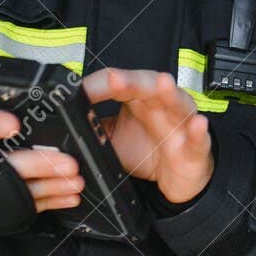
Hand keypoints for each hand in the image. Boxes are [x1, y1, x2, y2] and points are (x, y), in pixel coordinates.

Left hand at [80, 68, 213, 204]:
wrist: (177, 176)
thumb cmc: (147, 151)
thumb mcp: (111, 141)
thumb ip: (90, 129)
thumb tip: (57, 129)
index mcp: (138, 99)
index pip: (118, 84)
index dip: (99, 85)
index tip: (77, 90)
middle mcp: (161, 105)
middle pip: (147, 86)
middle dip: (132, 81)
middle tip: (114, 79)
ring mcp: (180, 124)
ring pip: (177, 104)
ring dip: (170, 93)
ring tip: (162, 83)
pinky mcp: (195, 147)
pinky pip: (198, 139)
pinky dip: (198, 132)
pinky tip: (197, 124)